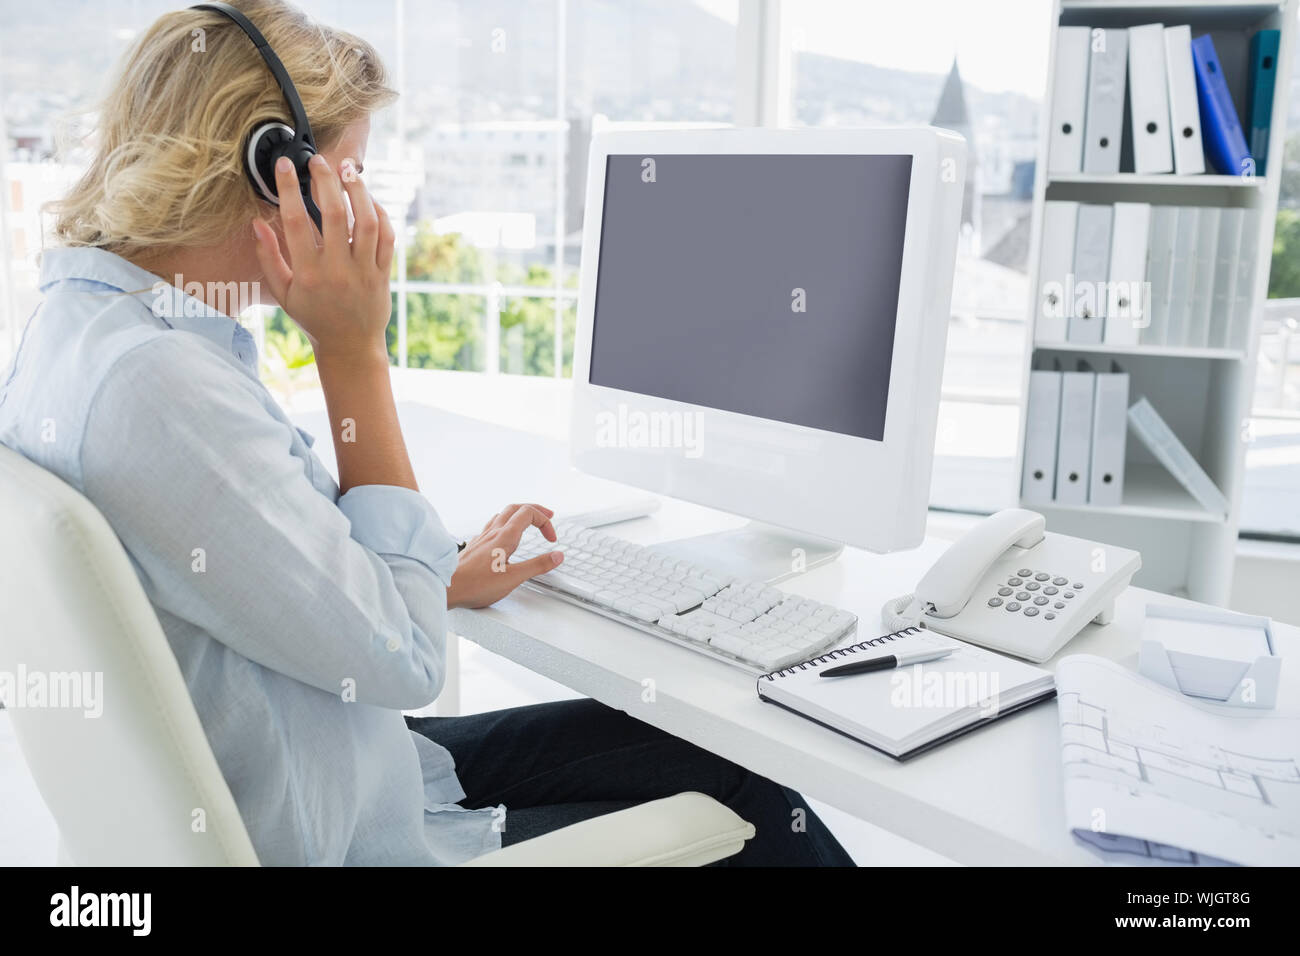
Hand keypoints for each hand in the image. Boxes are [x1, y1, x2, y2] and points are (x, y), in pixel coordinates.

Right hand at [251, 154, 394, 362]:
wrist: (350, 346)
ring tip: (347, 169)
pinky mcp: (383, 273)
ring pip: (366, 222)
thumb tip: (256, 223)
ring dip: (357, 190)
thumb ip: (268, 258)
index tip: (284, 165)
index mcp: (309, 274)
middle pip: (333, 215)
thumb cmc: (313, 317)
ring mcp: (364, 271)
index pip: (296, 222)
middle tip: (318, 160)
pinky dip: (380, 214)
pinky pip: (387, 237)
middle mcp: (338, 270)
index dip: (289, 189)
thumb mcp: (283, 293)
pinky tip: (367, 198)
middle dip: (324, 180)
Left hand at [446, 504, 563, 609]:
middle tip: (547, 516)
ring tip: (529, 521)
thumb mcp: (513, 578)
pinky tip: (504, 535)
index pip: (529, 513)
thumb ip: (537, 566)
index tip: (551, 539)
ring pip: (503, 514)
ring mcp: (482, 537)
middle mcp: (493, 532)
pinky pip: (492, 525)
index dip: (545, 522)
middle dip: (535, 509)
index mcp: (505, 537)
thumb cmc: (475, 584)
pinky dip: (506, 523)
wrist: (446, 588)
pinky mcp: (475, 545)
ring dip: (520, 514)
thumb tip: (557, 556)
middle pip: (516, 507)